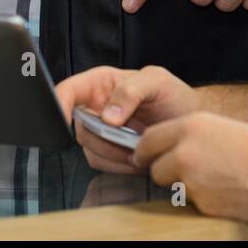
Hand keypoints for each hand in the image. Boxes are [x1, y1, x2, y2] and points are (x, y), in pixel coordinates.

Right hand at [56, 65, 201, 173]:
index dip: (59, 103)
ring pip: (89, 148)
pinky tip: (137, 158)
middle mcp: (96, 107)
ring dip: (114, 153)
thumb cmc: (174, 96)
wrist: (189, 123)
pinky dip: (118, 165)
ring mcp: (101, 131)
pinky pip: (101, 163)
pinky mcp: (108, 151)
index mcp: (101, 83)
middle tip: (130, 140)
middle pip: (79, 126)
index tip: (64, 120)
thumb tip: (108, 116)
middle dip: (104, 138)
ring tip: (140, 148)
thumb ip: (131, 90)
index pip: (69, 90)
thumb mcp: (157, 82)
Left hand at [134, 112, 247, 228]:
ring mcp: (194, 181)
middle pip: (155, 168)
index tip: (145, 158)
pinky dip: (208, 203)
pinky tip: (231, 195)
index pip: (149, 140)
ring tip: (221, 183)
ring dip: (188, 189)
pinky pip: (196, 206)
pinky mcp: (206, 207)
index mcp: (192, 126)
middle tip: (187, 174)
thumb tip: (177, 150)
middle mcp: (186, 151)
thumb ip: (196, 138)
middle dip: (166, 173)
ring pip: (175, 190)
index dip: (146, 151)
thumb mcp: (226, 127)